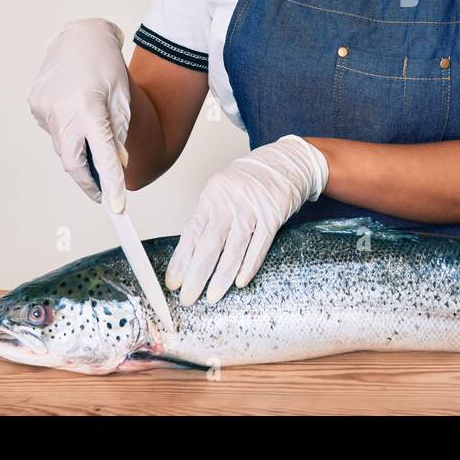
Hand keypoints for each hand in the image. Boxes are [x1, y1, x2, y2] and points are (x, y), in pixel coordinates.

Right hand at [27, 17, 131, 213]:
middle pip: (73, 162)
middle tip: (104, 193)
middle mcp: (61, 110)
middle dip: (89, 181)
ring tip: (94, 142)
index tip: (117, 205)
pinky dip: (68, 133)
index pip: (101, 155)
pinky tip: (76, 114)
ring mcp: (43, 108)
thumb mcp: (122, 99)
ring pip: (63, 147)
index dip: (110, 183)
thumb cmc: (106, 66)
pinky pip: (54, 131)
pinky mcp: (35, 106)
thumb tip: (115, 166)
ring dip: (79, 154)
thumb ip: (117, 135)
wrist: (79, 37)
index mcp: (88, 107)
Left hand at [165, 135, 327, 306]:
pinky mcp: (273, 214)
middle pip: (210, 243)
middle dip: (197, 274)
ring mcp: (252, 207)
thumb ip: (210, 218)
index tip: (174, 282)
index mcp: (212, 196)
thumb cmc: (250, 182)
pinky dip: (249, 265)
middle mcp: (229, 201)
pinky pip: (259, 244)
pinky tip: (240, 281)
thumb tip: (192, 254)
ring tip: (212, 296)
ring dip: (222, 276)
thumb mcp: (223, 192)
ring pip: (234, 247)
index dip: (182, 259)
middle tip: (189, 298)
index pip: (192, 232)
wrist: (285, 162)